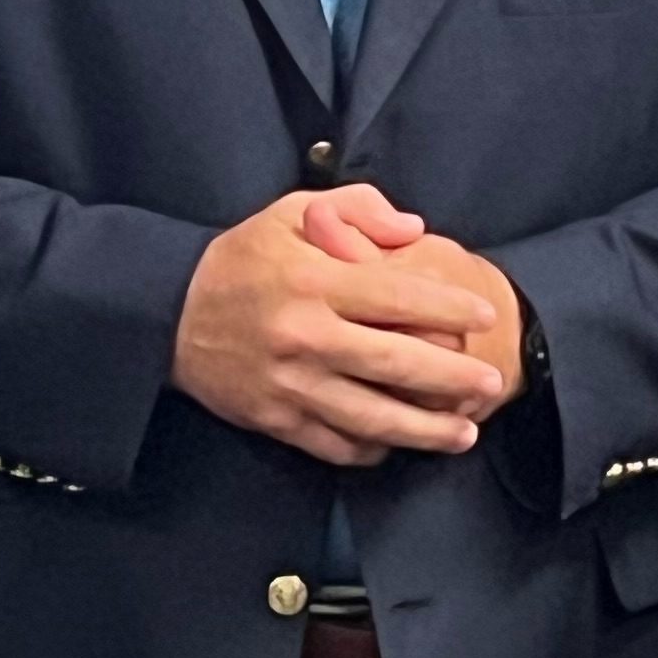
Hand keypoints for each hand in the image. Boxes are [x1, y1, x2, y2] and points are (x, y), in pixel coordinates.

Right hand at [171, 188, 515, 466]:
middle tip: (491, 382)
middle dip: (453, 377)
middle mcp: (307, 337)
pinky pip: (335, 444)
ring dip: (426, 430)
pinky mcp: (275, 420)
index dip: (450, 306)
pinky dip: (372, 448)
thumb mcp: (291, 213)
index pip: (399, 295)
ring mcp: (291, 385)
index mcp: (316, 282)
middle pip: (397, 364)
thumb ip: (356, 210)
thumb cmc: (241, 259)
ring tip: (465, 434)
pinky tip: (399, 444)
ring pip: (373, 417)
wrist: (166, 314)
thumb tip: (414, 229)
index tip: (487, 314)